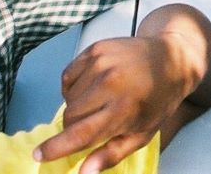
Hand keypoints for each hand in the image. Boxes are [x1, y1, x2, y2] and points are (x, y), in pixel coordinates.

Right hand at [35, 36, 185, 173]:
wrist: (171, 58)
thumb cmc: (158, 100)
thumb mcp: (142, 134)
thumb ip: (111, 154)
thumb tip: (84, 173)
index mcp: (123, 109)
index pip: (79, 133)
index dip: (56, 147)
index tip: (38, 155)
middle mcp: (110, 84)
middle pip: (69, 117)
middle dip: (74, 126)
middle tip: (93, 122)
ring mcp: (102, 63)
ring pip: (67, 97)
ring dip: (76, 105)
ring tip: (100, 100)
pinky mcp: (96, 49)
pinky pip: (68, 76)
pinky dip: (74, 86)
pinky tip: (92, 86)